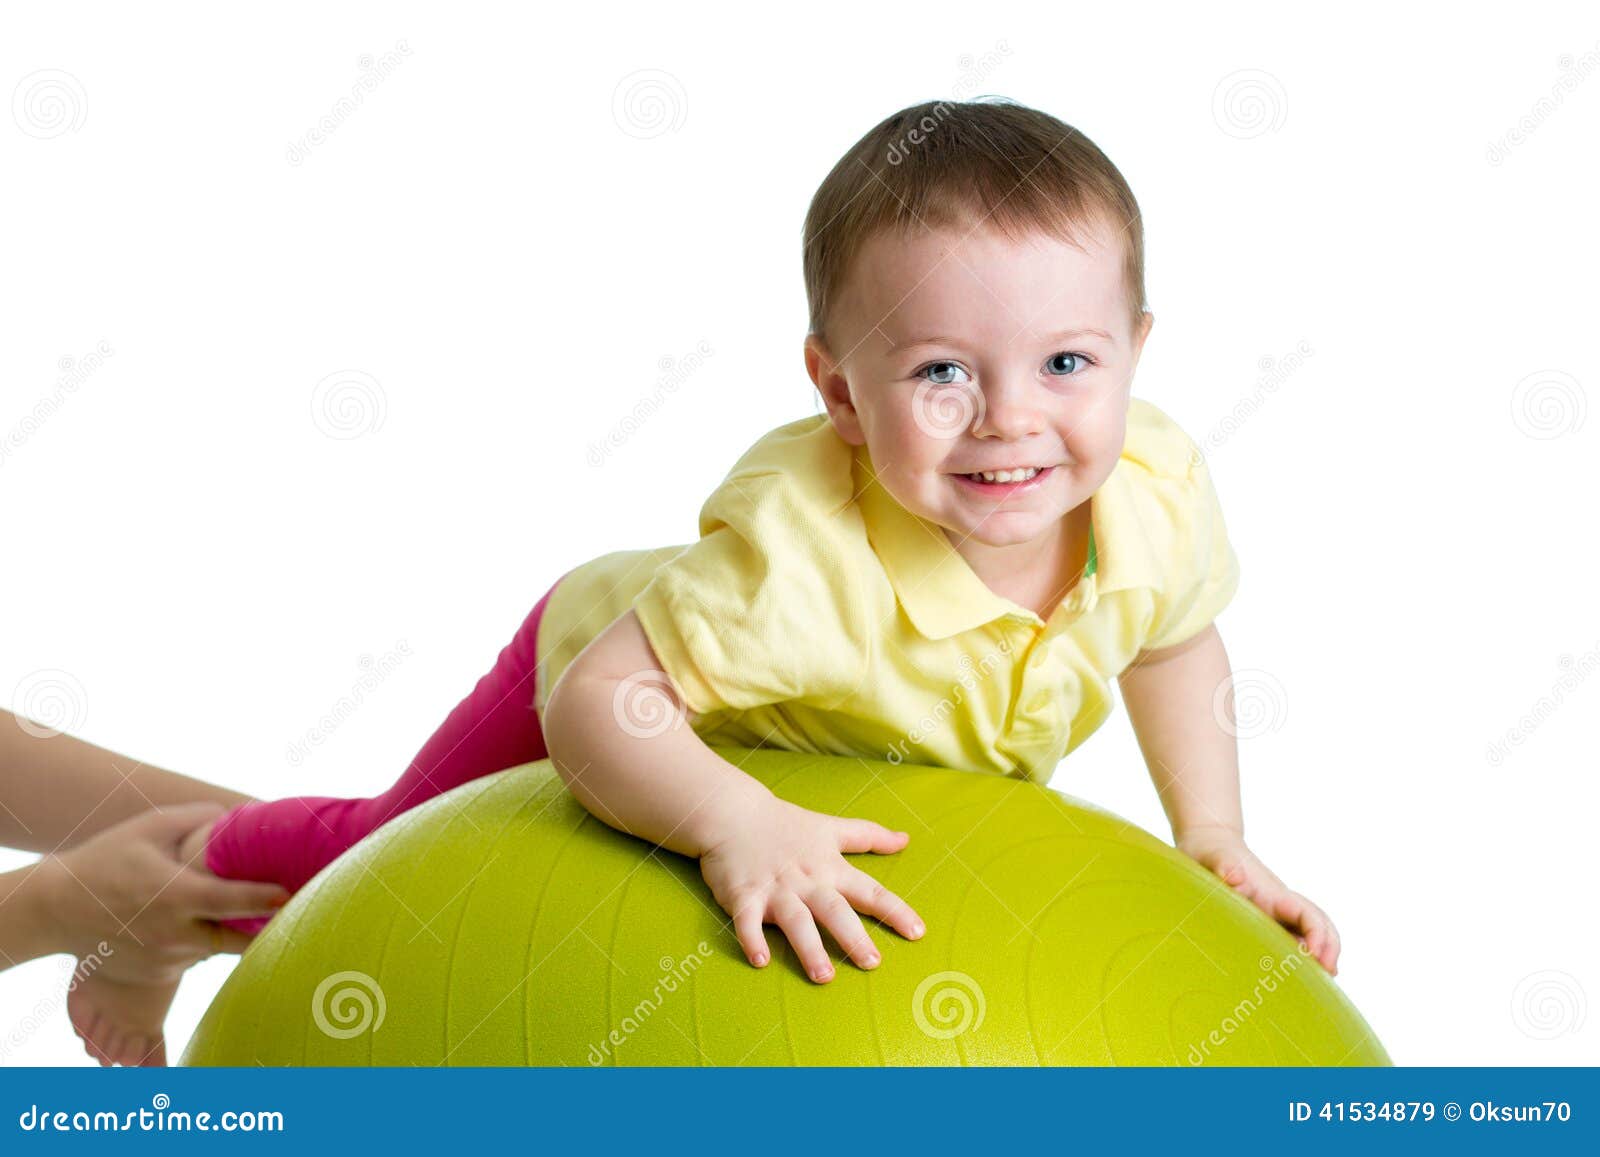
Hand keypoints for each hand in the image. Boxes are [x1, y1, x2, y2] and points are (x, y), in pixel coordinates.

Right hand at [38, 802, 289, 981]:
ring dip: (234, 934)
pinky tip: (204, 924)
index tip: (291, 893)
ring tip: (255, 914)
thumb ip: (196, 817)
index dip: (264, 900)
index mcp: (173, 895)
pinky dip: (204, 943)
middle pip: (237, 940)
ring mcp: (165, 959)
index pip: (230, 901)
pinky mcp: (158, 975)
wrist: (57, 909)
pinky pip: (194, 958)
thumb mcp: (148, 827)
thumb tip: (240, 813)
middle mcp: (172, 933)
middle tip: (294, 911)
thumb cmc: (107, 859)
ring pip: (217, 949)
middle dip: (267, 929)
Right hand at [697, 796, 924, 981]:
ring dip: (809, 948)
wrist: (733, 813)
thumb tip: (905, 839)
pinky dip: (752, 940)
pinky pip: (747, 922)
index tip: (917, 932)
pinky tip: (760, 962)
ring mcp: (774, 889)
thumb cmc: (785, 824)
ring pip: (795, 921)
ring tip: (824, 977)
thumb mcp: (831, 827)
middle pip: (834, 910)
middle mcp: (806, 881)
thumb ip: (869, 836)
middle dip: (853, 936)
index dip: (894, 911)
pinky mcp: (743, 896)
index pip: (869, 891)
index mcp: (829, 868)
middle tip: (872, 962)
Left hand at [1176, 825, 1340, 975]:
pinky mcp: (1262, 919)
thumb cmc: (1211, 852)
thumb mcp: (1215, 858)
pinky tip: (1293, 976)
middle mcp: (1280, 904)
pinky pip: (1289, 937)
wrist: (1207, 844)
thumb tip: (1234, 877)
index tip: (1313, 956)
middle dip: (1329, 948)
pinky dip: (1298, 955)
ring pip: (1307, 933)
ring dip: (1319, 954)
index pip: (1308, 915)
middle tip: (1328, 976)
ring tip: (1320, 982)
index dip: (1317, 936)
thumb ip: (1224, 866)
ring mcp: (1273, 912)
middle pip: (1319, 925)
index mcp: (1274, 894)